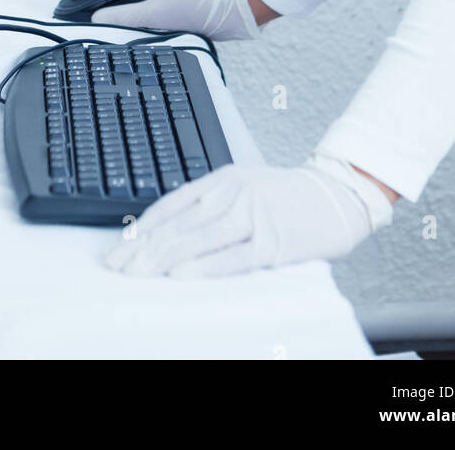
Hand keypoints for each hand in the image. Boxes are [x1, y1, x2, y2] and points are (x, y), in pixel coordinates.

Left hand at [103, 155, 394, 277]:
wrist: (336, 195)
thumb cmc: (289, 197)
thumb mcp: (245, 189)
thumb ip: (211, 207)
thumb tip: (171, 236)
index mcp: (223, 179)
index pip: (171, 205)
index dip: (142, 228)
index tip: (121, 248)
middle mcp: (233, 193)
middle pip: (177, 224)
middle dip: (142, 248)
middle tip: (118, 267)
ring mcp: (252, 215)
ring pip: (197, 239)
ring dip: (162, 259)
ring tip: (138, 274)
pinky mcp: (272, 240)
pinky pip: (231, 257)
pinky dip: (204, 267)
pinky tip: (181, 275)